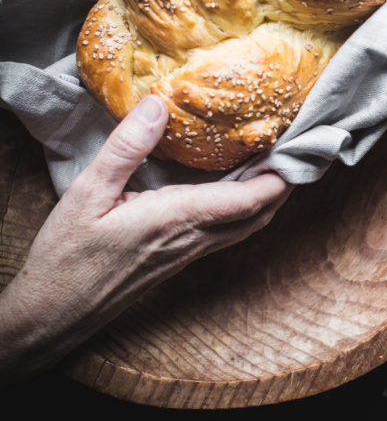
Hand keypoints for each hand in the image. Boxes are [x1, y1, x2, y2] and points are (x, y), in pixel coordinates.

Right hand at [0, 95, 289, 381]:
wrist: (53, 314)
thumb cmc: (66, 257)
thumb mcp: (87, 194)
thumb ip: (126, 149)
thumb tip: (158, 106)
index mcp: (178, 219)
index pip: (249, 199)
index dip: (281, 176)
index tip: (299, 146)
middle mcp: (193, 239)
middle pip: (259, 214)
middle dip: (284, 184)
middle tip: (295, 148)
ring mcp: (188, 254)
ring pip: (246, 226)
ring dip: (267, 198)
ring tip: (273, 162)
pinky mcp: (179, 260)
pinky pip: (227, 233)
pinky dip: (244, 209)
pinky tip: (234, 189)